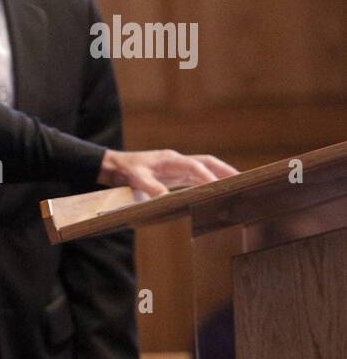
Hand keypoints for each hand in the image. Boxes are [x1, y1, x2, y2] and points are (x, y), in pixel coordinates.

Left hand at [98, 149, 237, 196]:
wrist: (115, 167)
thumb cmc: (125, 171)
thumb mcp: (136, 180)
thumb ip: (151, 188)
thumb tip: (166, 198)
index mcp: (170, 160)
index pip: (195, 167)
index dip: (209, 177)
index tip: (220, 187)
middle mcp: (177, 161)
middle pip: (208, 162)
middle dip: (225, 171)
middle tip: (243, 181)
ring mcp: (177, 167)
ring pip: (204, 169)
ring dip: (220, 176)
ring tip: (238, 187)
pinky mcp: (175, 175)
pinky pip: (197, 177)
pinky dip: (209, 182)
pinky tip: (217, 192)